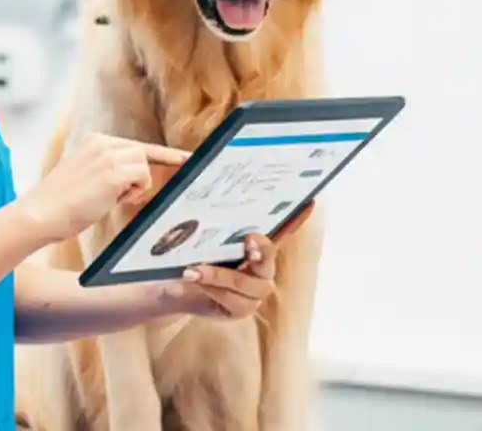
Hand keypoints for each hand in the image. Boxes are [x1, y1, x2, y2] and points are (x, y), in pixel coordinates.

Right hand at [15, 133, 189, 244]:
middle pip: (143, 154)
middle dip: (141, 177)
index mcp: (94, 141)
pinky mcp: (113, 172)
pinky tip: (112, 199)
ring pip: (144, 166)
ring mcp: (107, 155)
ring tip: (108, 198)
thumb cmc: (61, 205)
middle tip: (124, 197)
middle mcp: (101, 142)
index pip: (135, 146)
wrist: (41, 214)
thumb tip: (136, 179)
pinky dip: (134, 192)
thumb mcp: (86, 177)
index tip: (187, 158)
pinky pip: (143, 178)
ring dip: (135, 187)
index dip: (162, 155)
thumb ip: (109, 171)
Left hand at [149, 202, 314, 318]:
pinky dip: (212, 289)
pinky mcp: (241, 309)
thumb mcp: (195, 233)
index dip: (297, 218)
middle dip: (262, 250)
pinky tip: (193, 279)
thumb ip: (204, 214)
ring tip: (193, 269)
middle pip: (269, 259)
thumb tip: (188, 172)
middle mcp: (262, 267)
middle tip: (249, 240)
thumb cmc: (188, 253)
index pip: (282, 229)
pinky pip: (234, 301)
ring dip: (219, 275)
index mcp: (256, 245)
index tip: (309, 203)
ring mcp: (254, 291)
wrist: (172, 285)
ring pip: (247, 284)